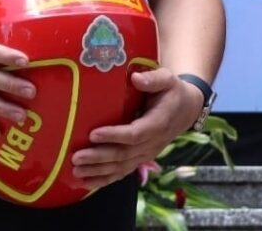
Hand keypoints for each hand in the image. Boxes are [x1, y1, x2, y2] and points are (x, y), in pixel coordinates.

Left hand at [71, 68, 204, 190]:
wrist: (186, 109)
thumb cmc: (172, 91)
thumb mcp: (167, 79)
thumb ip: (153, 79)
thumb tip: (135, 78)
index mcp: (158, 123)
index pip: (135, 134)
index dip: (114, 136)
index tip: (93, 134)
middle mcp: (152, 143)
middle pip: (124, 154)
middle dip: (99, 157)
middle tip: (76, 157)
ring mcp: (146, 154)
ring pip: (121, 167)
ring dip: (98, 171)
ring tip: (75, 171)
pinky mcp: (140, 159)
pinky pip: (122, 173)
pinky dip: (104, 180)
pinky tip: (86, 183)